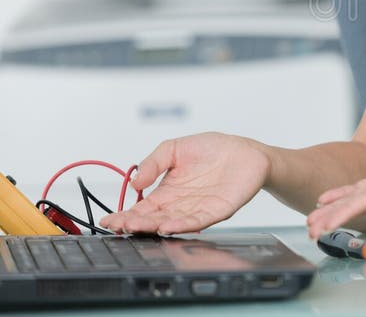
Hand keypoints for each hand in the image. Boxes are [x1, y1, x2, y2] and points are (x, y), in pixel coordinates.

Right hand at [99, 132, 270, 234]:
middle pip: (153, 219)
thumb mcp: (175, 148)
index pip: (142, 208)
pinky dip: (183, 224)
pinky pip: (198, 221)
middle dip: (135, 224)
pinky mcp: (217, 211)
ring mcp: (198, 209)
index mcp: (168, 191)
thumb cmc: (213, 149)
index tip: (109, 220)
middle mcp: (180, 204)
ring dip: (154, 226)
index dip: (125, 215)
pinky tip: (169, 225)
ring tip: (137, 227)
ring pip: (172, 222)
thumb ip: (154, 162)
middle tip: (119, 226)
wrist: (246, 151)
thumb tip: (135, 180)